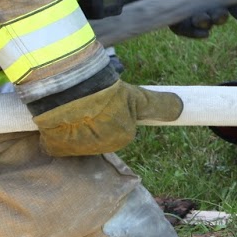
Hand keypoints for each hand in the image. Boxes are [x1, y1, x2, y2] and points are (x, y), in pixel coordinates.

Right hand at [31, 80, 182, 155]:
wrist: (66, 87)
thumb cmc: (104, 89)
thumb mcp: (136, 95)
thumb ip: (158, 105)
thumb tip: (180, 110)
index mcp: (123, 135)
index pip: (121, 126)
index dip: (112, 110)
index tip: (104, 100)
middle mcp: (101, 147)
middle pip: (100, 133)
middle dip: (94, 118)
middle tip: (87, 99)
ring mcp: (78, 149)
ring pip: (79, 137)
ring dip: (75, 124)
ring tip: (71, 103)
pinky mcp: (56, 148)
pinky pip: (58, 141)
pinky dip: (57, 130)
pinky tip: (57, 114)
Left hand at [125, 0, 236, 38]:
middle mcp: (207, 6)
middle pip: (221, 16)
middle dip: (223, 16)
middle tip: (223, 13)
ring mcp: (191, 14)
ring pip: (204, 24)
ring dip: (207, 23)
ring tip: (206, 18)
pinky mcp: (175, 20)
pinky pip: (186, 30)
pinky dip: (194, 32)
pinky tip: (202, 32)